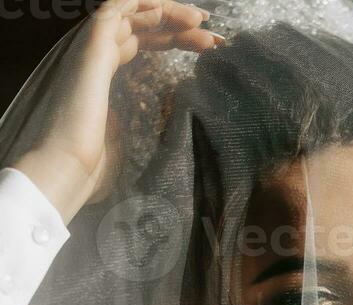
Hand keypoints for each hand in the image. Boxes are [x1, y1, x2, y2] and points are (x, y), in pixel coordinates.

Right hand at [11, 0, 222, 223]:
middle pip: (142, 27)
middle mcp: (96, 58)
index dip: (173, 40)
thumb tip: (150, 136)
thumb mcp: (123, 146)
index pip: (142, 44)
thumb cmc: (90, 169)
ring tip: (202, 22)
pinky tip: (172, 15)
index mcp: (104, 78)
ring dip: (168, 12)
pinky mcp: (91, 48)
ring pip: (132, 13)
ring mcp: (92, 51)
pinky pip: (116, 12)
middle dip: (179, 27)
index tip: (205, 47)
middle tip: (213, 36)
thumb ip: (134, 132)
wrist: (68, 168)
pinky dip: (144, 8)